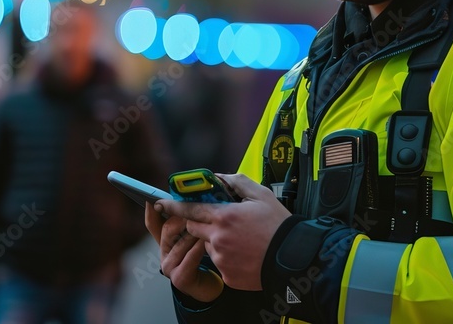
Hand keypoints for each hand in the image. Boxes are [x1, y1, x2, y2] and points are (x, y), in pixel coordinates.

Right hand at [144, 202, 223, 301]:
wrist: (210, 286)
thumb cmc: (203, 257)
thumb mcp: (194, 236)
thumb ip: (189, 220)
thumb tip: (192, 197)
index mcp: (164, 241)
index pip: (152, 223)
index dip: (152, 210)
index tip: (154, 197)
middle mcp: (163, 254)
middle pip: (168, 229)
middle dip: (183, 217)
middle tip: (196, 208)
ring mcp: (169, 267)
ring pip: (180, 242)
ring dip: (194, 232)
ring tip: (206, 222)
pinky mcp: (179, 278)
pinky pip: (190, 257)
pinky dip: (199, 247)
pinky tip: (207, 240)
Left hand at [155, 173, 290, 290]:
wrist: (293, 258)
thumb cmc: (278, 225)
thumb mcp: (261, 195)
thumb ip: (236, 182)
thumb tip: (219, 177)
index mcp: (224, 216)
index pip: (189, 209)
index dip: (173, 205)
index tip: (160, 203)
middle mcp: (218, 238)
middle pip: (194, 228)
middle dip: (200, 223)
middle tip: (219, 221)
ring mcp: (221, 258)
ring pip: (207, 245)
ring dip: (215, 240)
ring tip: (240, 239)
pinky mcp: (226, 274)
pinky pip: (219, 262)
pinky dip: (227, 256)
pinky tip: (244, 253)